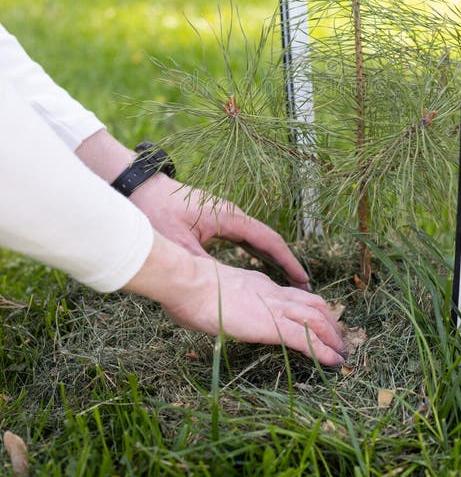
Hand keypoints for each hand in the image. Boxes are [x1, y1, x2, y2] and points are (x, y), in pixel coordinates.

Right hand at [124, 233, 344, 366]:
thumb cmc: (186, 291)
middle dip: (329, 322)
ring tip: (342, 353)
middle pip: (313, 305)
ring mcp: (274, 308)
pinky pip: (307, 340)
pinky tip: (334, 361)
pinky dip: (324, 351)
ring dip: (333, 338)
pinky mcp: (272, 325)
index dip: (308, 309)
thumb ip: (219, 304)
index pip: (291, 296)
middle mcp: (272, 293)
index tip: (316, 321)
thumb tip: (212, 314)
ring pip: (316, 320)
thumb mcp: (209, 296)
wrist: (187, 282)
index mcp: (257, 285)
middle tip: (338, 338)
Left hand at [131, 173, 311, 289]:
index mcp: (230, 217)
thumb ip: (200, 264)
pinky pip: (243, 239)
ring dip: (272, 259)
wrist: (140, 187)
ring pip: (256, 240)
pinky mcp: (214, 220)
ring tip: (288, 283)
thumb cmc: (157, 211)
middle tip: (303, 288)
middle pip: (267, 240)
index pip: (268, 240)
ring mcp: (224, 216)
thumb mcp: (178, 244)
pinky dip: (256, 254)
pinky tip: (260, 269)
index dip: (288, 261)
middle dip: (286, 263)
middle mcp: (232, 215)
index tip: (304, 280)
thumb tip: (221, 288)